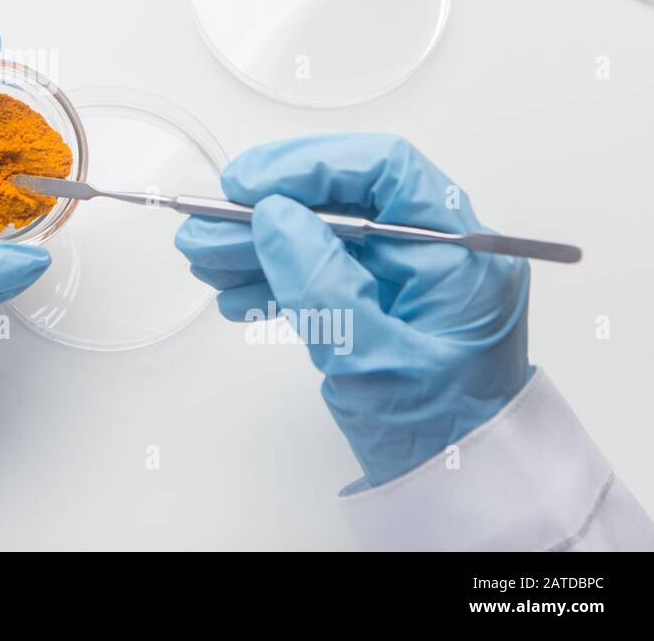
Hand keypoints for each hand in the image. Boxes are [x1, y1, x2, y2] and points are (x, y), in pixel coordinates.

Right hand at [175, 134, 529, 485]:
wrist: (459, 495)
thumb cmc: (439, 436)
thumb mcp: (371, 359)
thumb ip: (321, 282)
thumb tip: (273, 215)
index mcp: (458, 254)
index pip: (383, 170)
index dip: (308, 166)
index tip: (248, 185)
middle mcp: (435, 255)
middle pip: (341, 202)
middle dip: (266, 212)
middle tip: (204, 226)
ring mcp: (406, 280)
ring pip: (323, 236)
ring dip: (258, 244)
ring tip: (203, 256)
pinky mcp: (381, 304)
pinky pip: (322, 272)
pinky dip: (274, 277)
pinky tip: (235, 289)